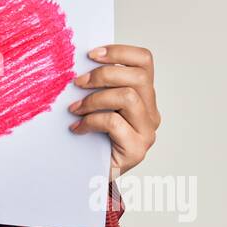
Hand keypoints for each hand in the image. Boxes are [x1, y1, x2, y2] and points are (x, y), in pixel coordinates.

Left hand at [68, 44, 159, 181]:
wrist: (92, 176)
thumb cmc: (93, 137)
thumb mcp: (98, 105)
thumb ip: (98, 85)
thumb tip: (78, 63)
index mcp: (144, 95)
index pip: (144, 61)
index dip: (119, 51)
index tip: (91, 54)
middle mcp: (151, 111)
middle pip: (138, 77)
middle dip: (103, 74)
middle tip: (77, 82)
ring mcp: (147, 131)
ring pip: (128, 97)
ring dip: (95, 98)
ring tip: (75, 108)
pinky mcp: (137, 149)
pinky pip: (114, 123)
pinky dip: (91, 121)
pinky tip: (77, 128)